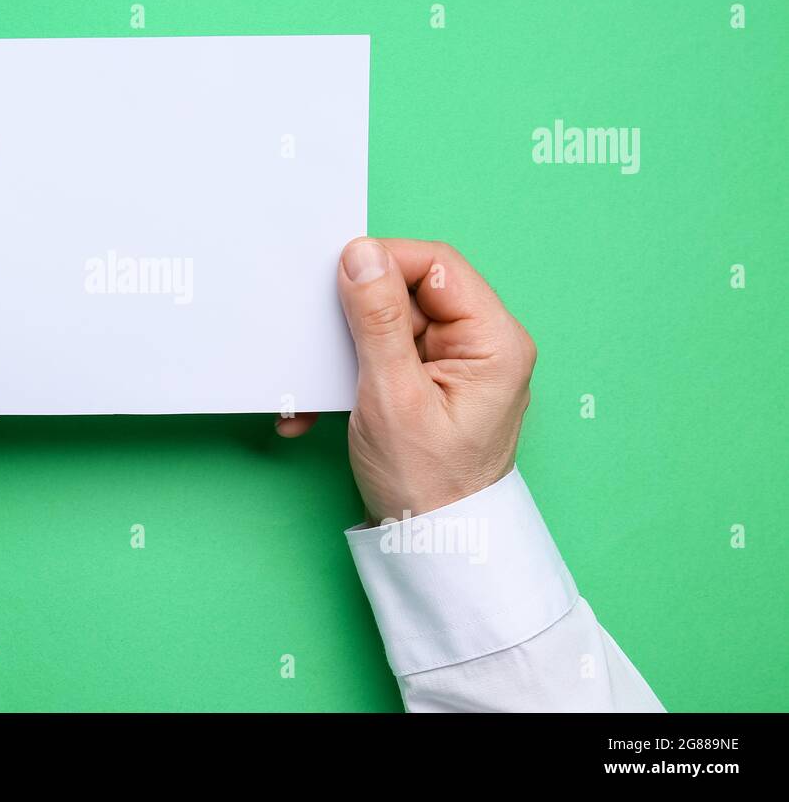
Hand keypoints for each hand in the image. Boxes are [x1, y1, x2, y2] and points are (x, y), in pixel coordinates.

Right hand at [277, 238, 535, 522]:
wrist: (432, 551)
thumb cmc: (428, 485)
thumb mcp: (392, 395)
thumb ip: (377, 319)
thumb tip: (360, 254)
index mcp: (493, 341)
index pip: (437, 266)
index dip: (383, 262)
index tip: (335, 275)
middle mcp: (481, 346)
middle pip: (408, 293)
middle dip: (354, 318)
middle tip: (317, 336)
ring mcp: (454, 367)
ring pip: (387, 327)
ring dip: (342, 354)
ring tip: (312, 387)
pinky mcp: (427, 386)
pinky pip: (381, 359)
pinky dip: (347, 377)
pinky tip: (317, 409)